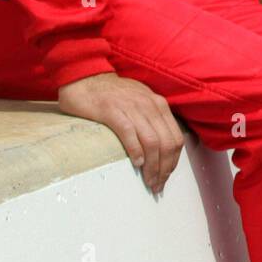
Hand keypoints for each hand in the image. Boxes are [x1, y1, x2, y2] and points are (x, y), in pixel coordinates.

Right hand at [58, 72, 183, 194]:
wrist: (85, 76)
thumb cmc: (111, 94)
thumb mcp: (140, 102)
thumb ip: (152, 120)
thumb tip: (159, 148)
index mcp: (158, 105)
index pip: (175, 139)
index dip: (173, 162)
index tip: (165, 177)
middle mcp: (149, 105)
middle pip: (167, 144)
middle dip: (164, 169)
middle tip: (156, 185)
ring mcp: (132, 107)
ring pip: (152, 142)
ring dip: (152, 166)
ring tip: (148, 181)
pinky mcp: (112, 110)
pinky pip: (130, 133)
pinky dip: (135, 151)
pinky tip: (135, 163)